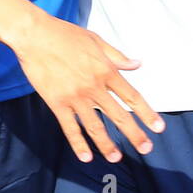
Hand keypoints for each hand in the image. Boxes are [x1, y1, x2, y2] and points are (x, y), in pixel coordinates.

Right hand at [9, 13, 163, 163]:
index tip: (158, 127)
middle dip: (134, 134)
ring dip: (107, 144)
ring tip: (116, 158)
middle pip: (118, 115)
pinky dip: (78, 143)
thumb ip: (117, 56)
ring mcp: (75, 97)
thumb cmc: (64, 34)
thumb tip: (137, 63)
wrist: (35, 35)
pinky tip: (85, 156)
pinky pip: (70, 127)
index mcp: (106, 70)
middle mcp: (94, 87)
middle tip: (146, 148)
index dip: (147, 113)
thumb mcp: (96, 40)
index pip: (132, 96)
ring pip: (95, 126)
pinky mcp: (57, 103)